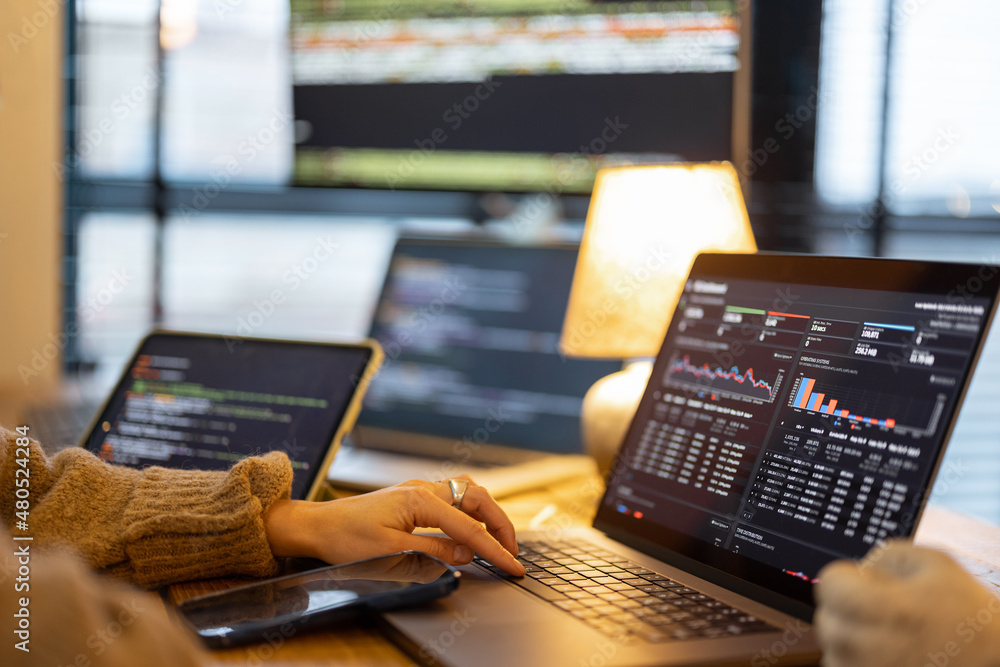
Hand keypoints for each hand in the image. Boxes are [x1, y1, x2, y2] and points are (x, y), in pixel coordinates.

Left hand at [263, 476, 525, 575]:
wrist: (317, 525)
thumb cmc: (346, 538)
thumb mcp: (390, 552)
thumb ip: (433, 551)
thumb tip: (467, 554)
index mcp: (420, 501)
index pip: (469, 528)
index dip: (495, 550)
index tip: (514, 567)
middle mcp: (424, 489)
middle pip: (478, 498)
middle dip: (501, 524)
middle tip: (513, 551)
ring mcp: (419, 490)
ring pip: (468, 492)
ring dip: (488, 513)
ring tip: (498, 538)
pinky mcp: (414, 497)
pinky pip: (454, 497)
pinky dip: (472, 510)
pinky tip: (472, 526)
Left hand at [815, 539, 999, 666]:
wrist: (992, 657)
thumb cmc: (966, 613)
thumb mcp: (934, 562)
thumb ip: (885, 555)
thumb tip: (858, 568)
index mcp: (888, 609)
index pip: (829, 584)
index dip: (844, 577)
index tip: (860, 581)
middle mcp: (873, 647)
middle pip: (826, 620)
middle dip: (844, 609)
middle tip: (875, 609)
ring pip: (832, 650)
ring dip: (848, 637)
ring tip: (884, 634)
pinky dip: (855, 659)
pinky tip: (883, 652)